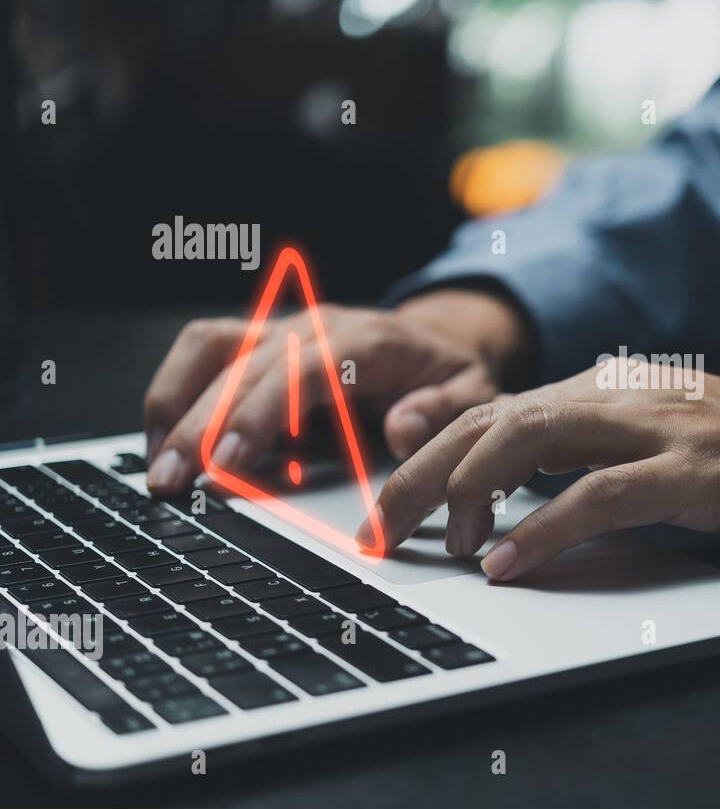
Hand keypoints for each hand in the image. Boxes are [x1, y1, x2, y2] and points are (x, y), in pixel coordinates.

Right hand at [143, 289, 530, 493]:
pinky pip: (205, 352)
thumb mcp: (474, 396)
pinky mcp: (262, 340)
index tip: (230, 460)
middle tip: (171, 482)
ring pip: (210, 347)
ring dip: (173, 402)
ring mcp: (285, 328)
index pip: (305, 369)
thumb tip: (403, 428)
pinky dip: (175, 393)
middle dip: (200, 424)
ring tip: (157, 465)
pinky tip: (164, 442)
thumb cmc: (452, 375)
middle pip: (245, 366)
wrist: (440, 341)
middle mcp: (319, 325)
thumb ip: (444, 411)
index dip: (262, 412)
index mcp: (370, 340)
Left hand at [360, 360, 719, 581]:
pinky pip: (599, 494)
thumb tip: (499, 481)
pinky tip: (506, 559)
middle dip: (425, 471)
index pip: (495, 406)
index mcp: (603, 385)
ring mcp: (656, 425)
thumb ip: (577, 449)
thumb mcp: (643, 437)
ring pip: (532, 437)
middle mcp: (619, 393)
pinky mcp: (691, 469)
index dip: (431, 448)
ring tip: (440, 545)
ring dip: (468, 492)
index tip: (388, 495)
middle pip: (495, 417)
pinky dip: (542, 528)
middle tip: (384, 528)